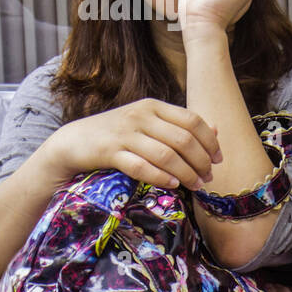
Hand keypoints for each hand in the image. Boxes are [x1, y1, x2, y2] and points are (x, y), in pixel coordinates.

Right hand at [44, 98, 221, 190]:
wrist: (73, 142)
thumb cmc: (118, 135)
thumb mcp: (149, 123)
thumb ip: (179, 126)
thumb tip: (217, 130)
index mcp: (154, 106)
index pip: (193, 121)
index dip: (210, 142)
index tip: (218, 160)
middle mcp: (140, 115)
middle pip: (183, 139)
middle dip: (201, 162)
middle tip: (208, 178)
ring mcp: (124, 133)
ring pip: (166, 155)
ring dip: (186, 173)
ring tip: (195, 185)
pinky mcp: (109, 152)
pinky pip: (141, 167)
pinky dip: (160, 177)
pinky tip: (172, 185)